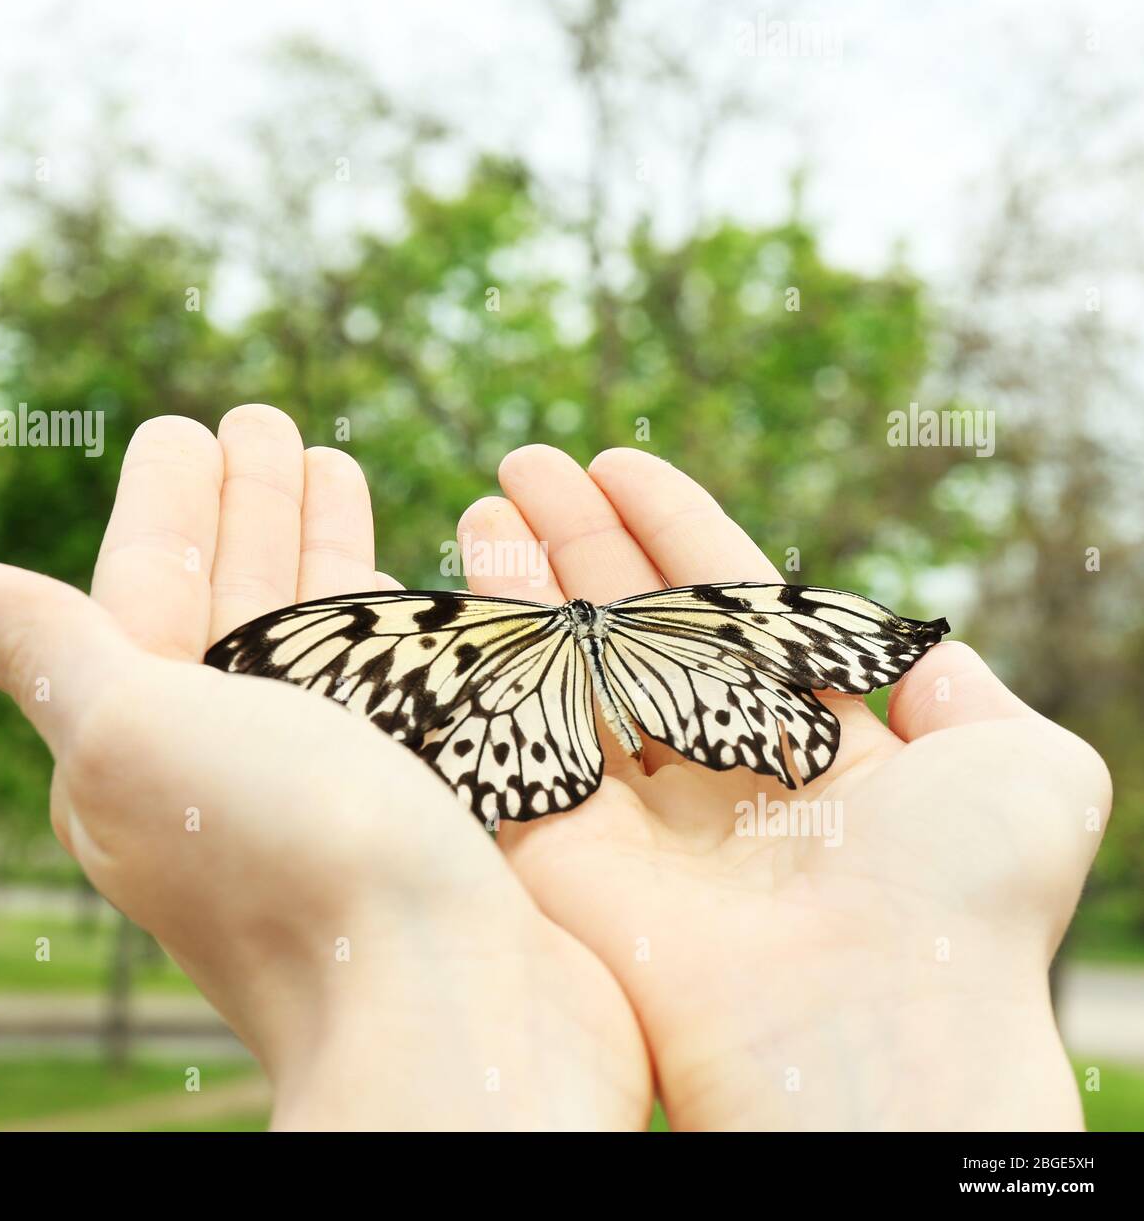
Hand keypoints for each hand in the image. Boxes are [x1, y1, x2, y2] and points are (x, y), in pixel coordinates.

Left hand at [0, 409, 649, 1130]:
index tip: (184, 425)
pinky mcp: (422, 791)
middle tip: (264, 420)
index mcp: (145, 746)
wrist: (453, 1009)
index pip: (146, 588)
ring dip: (320, 543)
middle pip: (235, 600)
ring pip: (320, 632)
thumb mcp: (136, 736)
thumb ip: (48, 653)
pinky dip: (400, 609)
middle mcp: (237, 765)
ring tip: (333, 460)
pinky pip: (401, 674)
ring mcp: (336, 779)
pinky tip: (417, 567)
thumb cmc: (291, 861)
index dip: (163, 504)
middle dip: (245, 506)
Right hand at [458, 445, 1110, 1130]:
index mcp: (808, 741)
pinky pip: (516, 733)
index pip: (723, 604)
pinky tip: (467, 576)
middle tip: (527, 461)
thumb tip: (920, 647)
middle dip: (580, 537)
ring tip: (491, 496)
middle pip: (631, 625)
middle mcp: (712, 769)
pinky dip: (488, 657)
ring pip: (567, 668)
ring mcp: (632, 810)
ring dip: (524, 580)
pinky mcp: (563, 849)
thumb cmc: (961, 900)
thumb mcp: (1021, 767)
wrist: (873, 1026)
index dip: (672, 525)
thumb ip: (963, 693)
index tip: (619, 461)